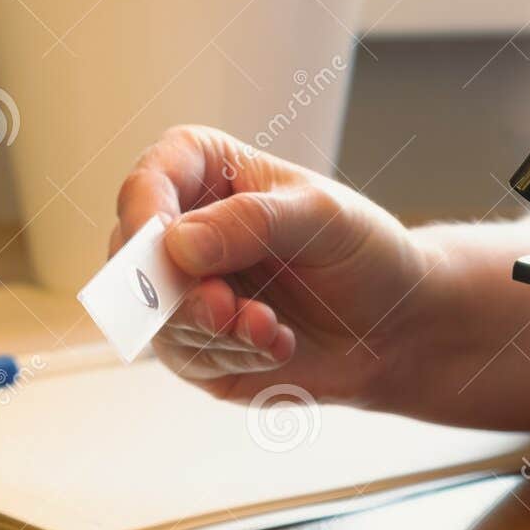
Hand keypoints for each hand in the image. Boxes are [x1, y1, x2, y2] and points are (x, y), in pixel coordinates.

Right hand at [112, 126, 441, 407]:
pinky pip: (187, 356)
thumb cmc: (362, 251)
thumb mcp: (322, 218)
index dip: (143, 217)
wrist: (395, 324)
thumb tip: (177, 244)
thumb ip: (253, 222)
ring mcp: (184, 292)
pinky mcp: (197, 346)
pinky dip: (232, 356)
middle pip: (134, 260)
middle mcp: (181, 231)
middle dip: (178, 292)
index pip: (146, 185)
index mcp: (203, 173)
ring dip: (213, 330)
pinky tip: (279, 343)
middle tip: (227, 307)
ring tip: (270, 328)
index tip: (163, 246)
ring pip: (156, 316)